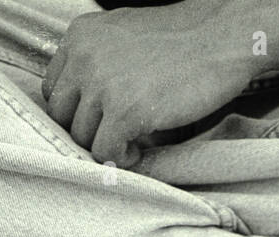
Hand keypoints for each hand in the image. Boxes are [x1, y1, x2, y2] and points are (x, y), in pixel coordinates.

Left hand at [42, 3, 256, 167]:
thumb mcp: (124, 35)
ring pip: (81, 138)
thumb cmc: (183, 39)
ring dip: (106, 146)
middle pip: (62, 116)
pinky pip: (105, 152)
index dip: (77, 110)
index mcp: (80, 36)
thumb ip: (97, 61)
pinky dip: (121, 158)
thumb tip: (83, 103)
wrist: (224, 36)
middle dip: (87, 130)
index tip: (100, 118)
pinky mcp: (124, 111)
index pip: (55, 89)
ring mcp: (102, 84)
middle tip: (116, 133)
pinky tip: (139, 149)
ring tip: (132, 141)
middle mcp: (84, 57)